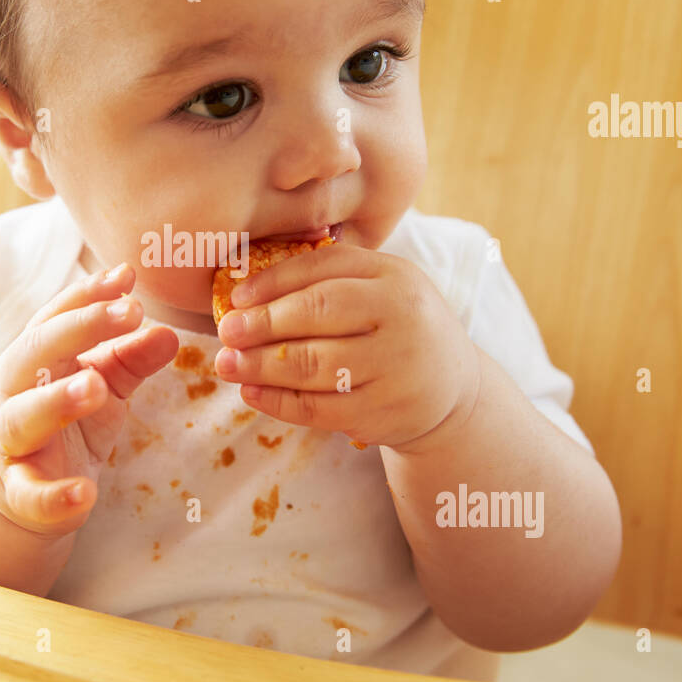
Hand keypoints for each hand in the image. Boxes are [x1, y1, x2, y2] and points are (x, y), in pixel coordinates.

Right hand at [0, 262, 177, 537]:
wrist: (17, 496)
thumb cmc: (62, 427)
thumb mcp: (102, 387)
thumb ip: (130, 359)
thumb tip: (168, 332)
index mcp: (32, 360)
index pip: (54, 318)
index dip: (88, 296)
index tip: (128, 276)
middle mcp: (12, 393)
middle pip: (34, 352)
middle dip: (80, 328)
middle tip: (131, 312)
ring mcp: (9, 443)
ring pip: (21, 417)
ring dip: (56, 399)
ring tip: (95, 387)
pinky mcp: (17, 492)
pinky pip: (29, 493)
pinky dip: (55, 495)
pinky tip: (85, 494)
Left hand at [212, 244, 481, 453]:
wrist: (453, 391)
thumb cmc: (398, 331)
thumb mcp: (382, 291)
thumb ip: (330, 280)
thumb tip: (248, 289)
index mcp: (394, 275)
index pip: (323, 269)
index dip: (273, 281)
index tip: (237, 296)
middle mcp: (401, 315)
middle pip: (318, 313)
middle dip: (263, 323)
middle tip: (227, 331)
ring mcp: (394, 366)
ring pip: (313, 364)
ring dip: (261, 365)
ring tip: (227, 364)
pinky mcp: (383, 412)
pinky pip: (319, 407)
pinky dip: (278, 401)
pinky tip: (251, 393)